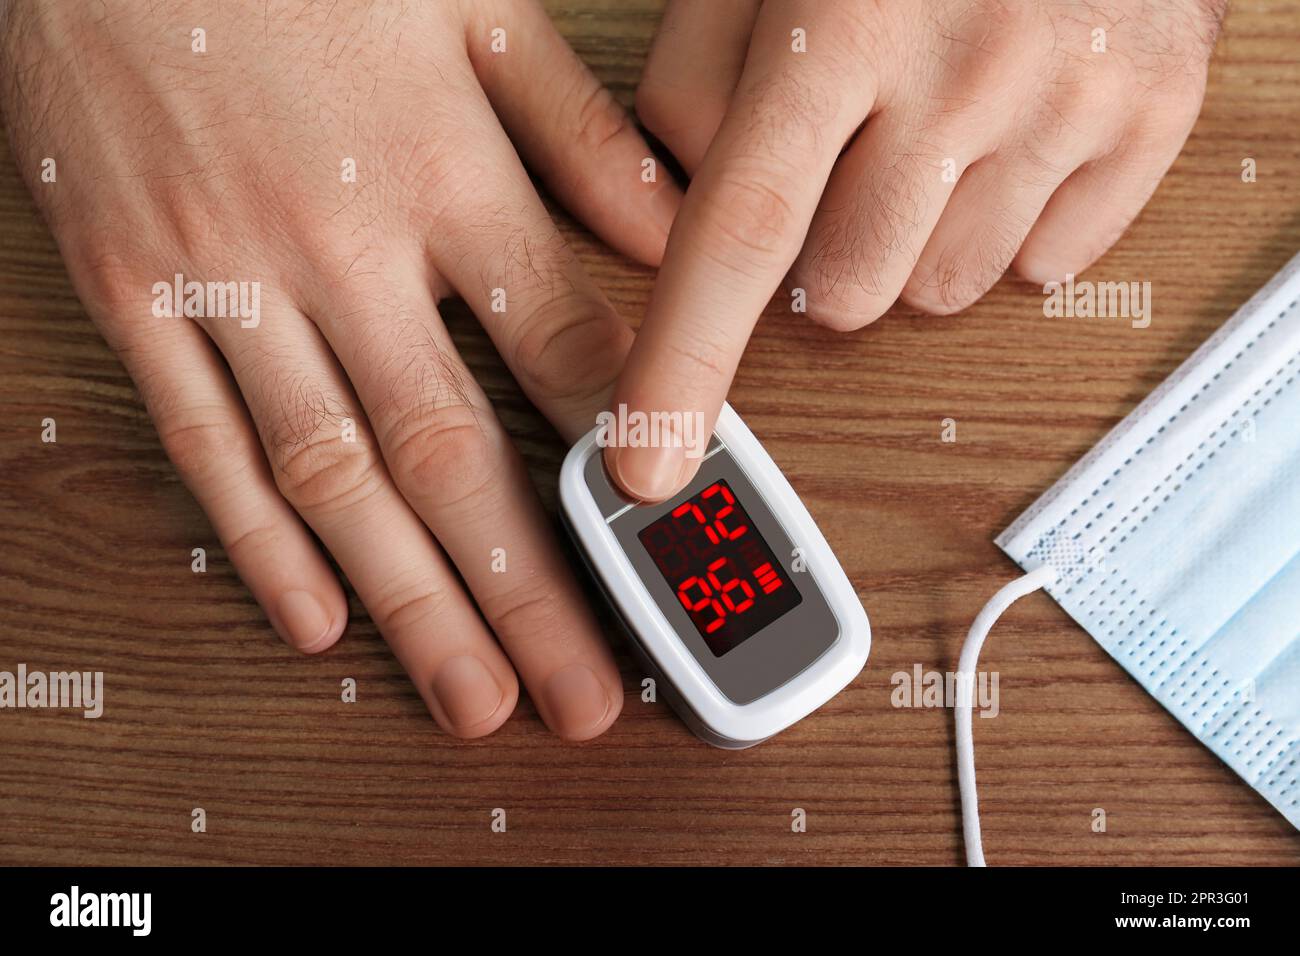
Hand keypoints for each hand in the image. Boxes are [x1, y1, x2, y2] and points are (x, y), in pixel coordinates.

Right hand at [1, 0, 681, 738]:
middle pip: (452, 450)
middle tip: (579, 696)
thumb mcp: (474, 1)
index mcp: (442, 165)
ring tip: (471, 695)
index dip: (627, 452)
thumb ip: (579, 130)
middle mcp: (340, 242)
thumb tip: (672, 238)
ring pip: (333, 475)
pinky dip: (261, 541)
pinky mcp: (131, 289)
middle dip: (528, 589)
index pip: (564, 343)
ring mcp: (225, 275)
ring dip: (408, 602)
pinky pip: (204, 441)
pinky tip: (319, 621)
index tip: (669, 545)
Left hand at [606, 0, 1222, 500]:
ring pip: (943, 293)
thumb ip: (695, 83)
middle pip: (846, 295)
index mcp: (839, 23)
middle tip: (845, 168)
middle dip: (823, 265)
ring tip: (929, 139)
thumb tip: (682, 215)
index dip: (683, 363)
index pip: (739, 236)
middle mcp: (961, 74)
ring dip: (914, 246)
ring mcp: (1069, 100)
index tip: (647, 460)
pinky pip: (1047, 264)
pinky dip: (1008, 226)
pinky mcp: (1154, 116)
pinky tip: (1002, 140)